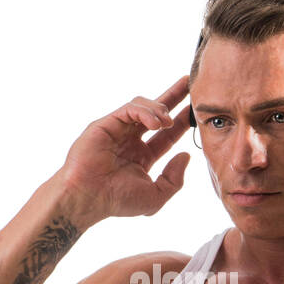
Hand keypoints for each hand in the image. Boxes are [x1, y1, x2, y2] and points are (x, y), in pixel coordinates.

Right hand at [57, 74, 192, 220]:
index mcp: (142, 156)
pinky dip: (144, 112)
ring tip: (166, 122)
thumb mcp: (155, 196)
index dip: (182, 121)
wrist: (88, 198)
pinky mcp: (106, 124)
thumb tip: (186, 156)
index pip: (167, 134)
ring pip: (142, 106)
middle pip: (156, 111)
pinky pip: (129, 109)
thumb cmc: (117, 201)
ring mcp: (117, 130)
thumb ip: (174, 179)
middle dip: (174, 96)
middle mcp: (130, 140)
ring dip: (159, 109)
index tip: (196, 110)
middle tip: (189, 83)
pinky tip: (155, 123)